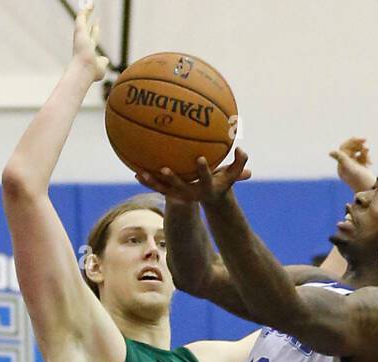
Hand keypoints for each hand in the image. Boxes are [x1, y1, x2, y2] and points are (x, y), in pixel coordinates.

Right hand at [72, 3, 108, 80]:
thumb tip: (105, 58)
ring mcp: (81, 35)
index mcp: (88, 50)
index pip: (92, 38)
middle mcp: (83, 42)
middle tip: (91, 12)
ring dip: (86, 11)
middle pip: (87, 28)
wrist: (84, 69)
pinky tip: (90, 3)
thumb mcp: (101, 68)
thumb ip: (103, 62)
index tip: (97, 25)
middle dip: (90, 20)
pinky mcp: (79, 30)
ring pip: (83, 20)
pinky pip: (82, 16)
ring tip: (90, 3)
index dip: (95, 31)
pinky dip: (86, 10)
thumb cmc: (92, 72)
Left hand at [136, 149, 251, 203]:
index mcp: (206, 187)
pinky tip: (135, 170)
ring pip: (163, 189)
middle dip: (173, 178)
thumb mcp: (233, 174)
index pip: (206, 178)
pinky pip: (157, 186)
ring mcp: (179, 194)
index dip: (204, 170)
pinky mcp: (171, 193)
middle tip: (165, 168)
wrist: (210, 196)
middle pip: (180, 187)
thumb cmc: (222, 181)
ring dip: (152, 181)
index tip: (201, 159)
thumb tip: (242, 149)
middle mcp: (191, 193)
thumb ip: (240, 163)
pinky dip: (147, 180)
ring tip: (140, 172)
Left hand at [329, 137, 374, 191]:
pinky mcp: (362, 167)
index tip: (360, 139)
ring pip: (358, 151)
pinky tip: (371, 163)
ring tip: (368, 151)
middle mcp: (346, 166)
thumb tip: (330, 152)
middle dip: (359, 144)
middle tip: (365, 140)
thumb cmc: (361, 180)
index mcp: (342, 166)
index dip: (351, 141)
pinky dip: (367, 156)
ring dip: (364, 149)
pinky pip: (363, 156)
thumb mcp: (351, 168)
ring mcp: (354, 167)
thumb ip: (342, 158)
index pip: (344, 148)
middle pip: (351, 148)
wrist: (372, 191)